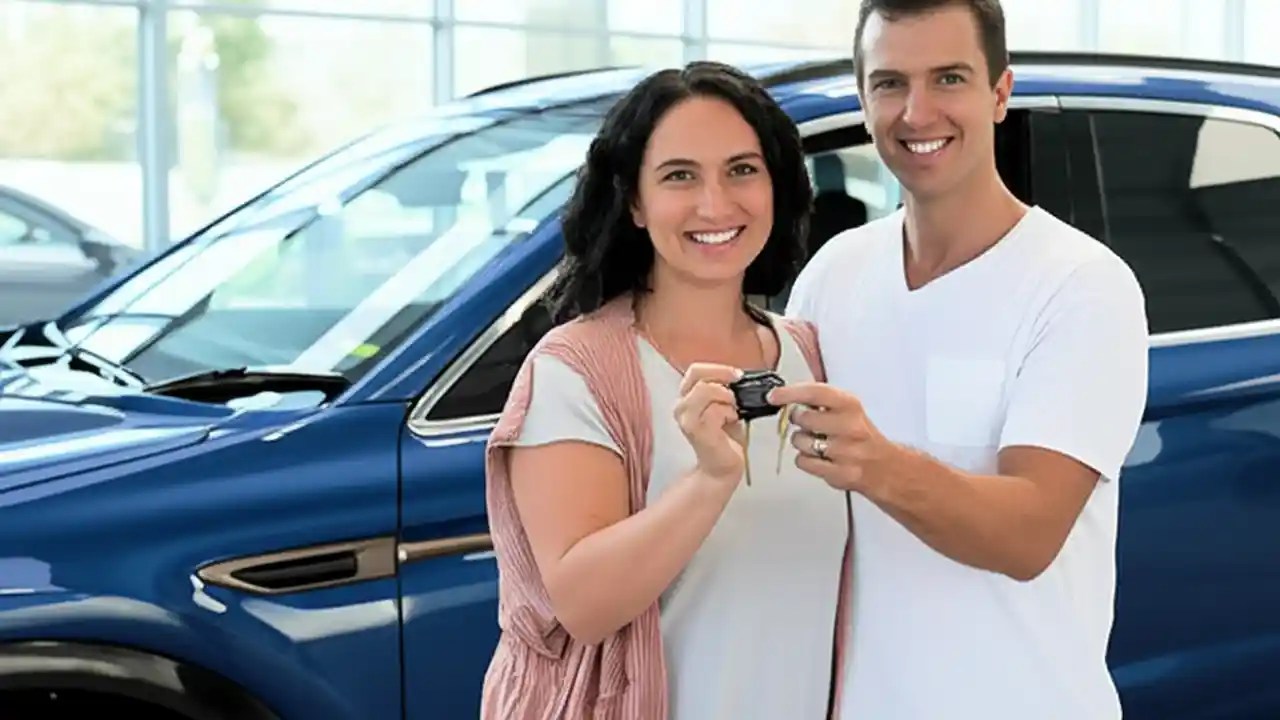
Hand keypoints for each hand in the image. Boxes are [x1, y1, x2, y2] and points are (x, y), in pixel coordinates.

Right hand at [674, 363, 746, 483]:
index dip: (718, 369)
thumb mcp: (724, 406)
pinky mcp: (696, 429)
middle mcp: (681, 406)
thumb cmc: (725, 438)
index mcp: (686, 397)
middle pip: (699, 376)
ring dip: (727, 398)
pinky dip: (729, 413)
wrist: (722, 467)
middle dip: (724, 380)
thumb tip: (738, 375)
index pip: (695, 370)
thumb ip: (723, 389)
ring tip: (732, 412)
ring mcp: (686, 418)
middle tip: (736, 394)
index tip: (737, 375)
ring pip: (706, 390)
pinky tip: (730, 423)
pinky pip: (716, 409)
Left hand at [768, 382, 903, 493]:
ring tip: (817, 442)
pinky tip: (819, 457)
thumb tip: (786, 394)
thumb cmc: (861, 435)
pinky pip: (803, 462)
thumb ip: (820, 400)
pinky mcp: (839, 473)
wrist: (884, 467)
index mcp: (850, 406)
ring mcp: (845, 452)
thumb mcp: (847, 409)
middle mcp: (850, 427)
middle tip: (807, 423)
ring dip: (802, 442)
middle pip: (803, 418)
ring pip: (800, 441)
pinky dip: (806, 460)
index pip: (815, 393)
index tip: (774, 396)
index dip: (790, 393)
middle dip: (798, 420)